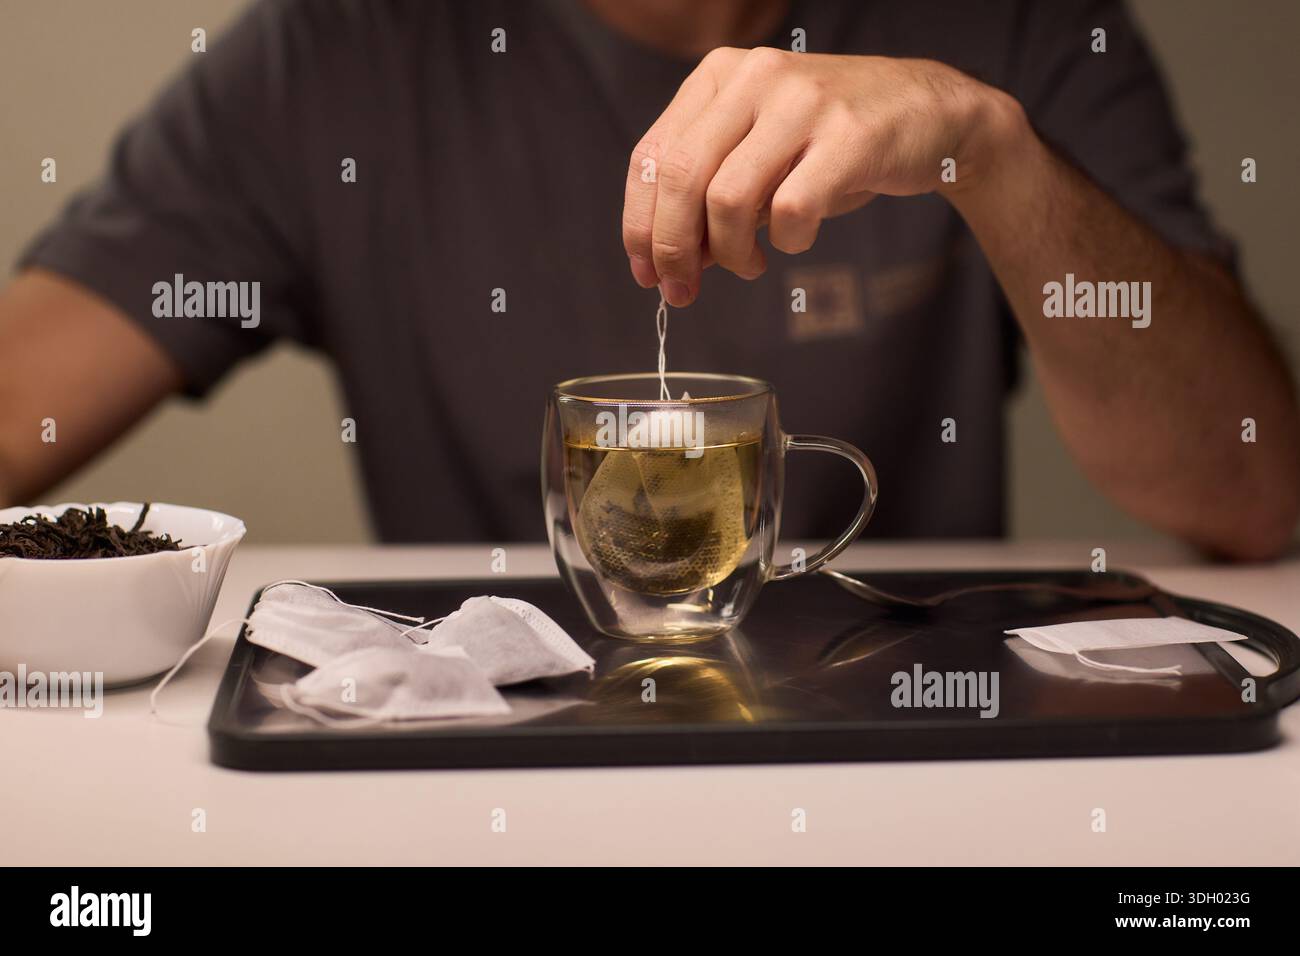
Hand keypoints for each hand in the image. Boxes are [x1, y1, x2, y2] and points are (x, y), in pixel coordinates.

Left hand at [622, 47, 1018, 304]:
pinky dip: (788, 243)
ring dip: (731, 254)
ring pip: (728, 200)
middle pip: (681, 179)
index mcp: (719, 76)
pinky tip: (796, 240)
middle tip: (683, 289)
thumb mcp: (758, 148)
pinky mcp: (848, 138)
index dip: (639, 224)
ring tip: (751, 265)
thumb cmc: (832, 141)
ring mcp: (802, 103)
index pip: (652, 156)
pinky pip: (791, 211)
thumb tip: (666, 257)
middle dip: (673, 250)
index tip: (646, 273)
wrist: (930, 113)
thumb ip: (709, 189)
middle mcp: (755, 77)